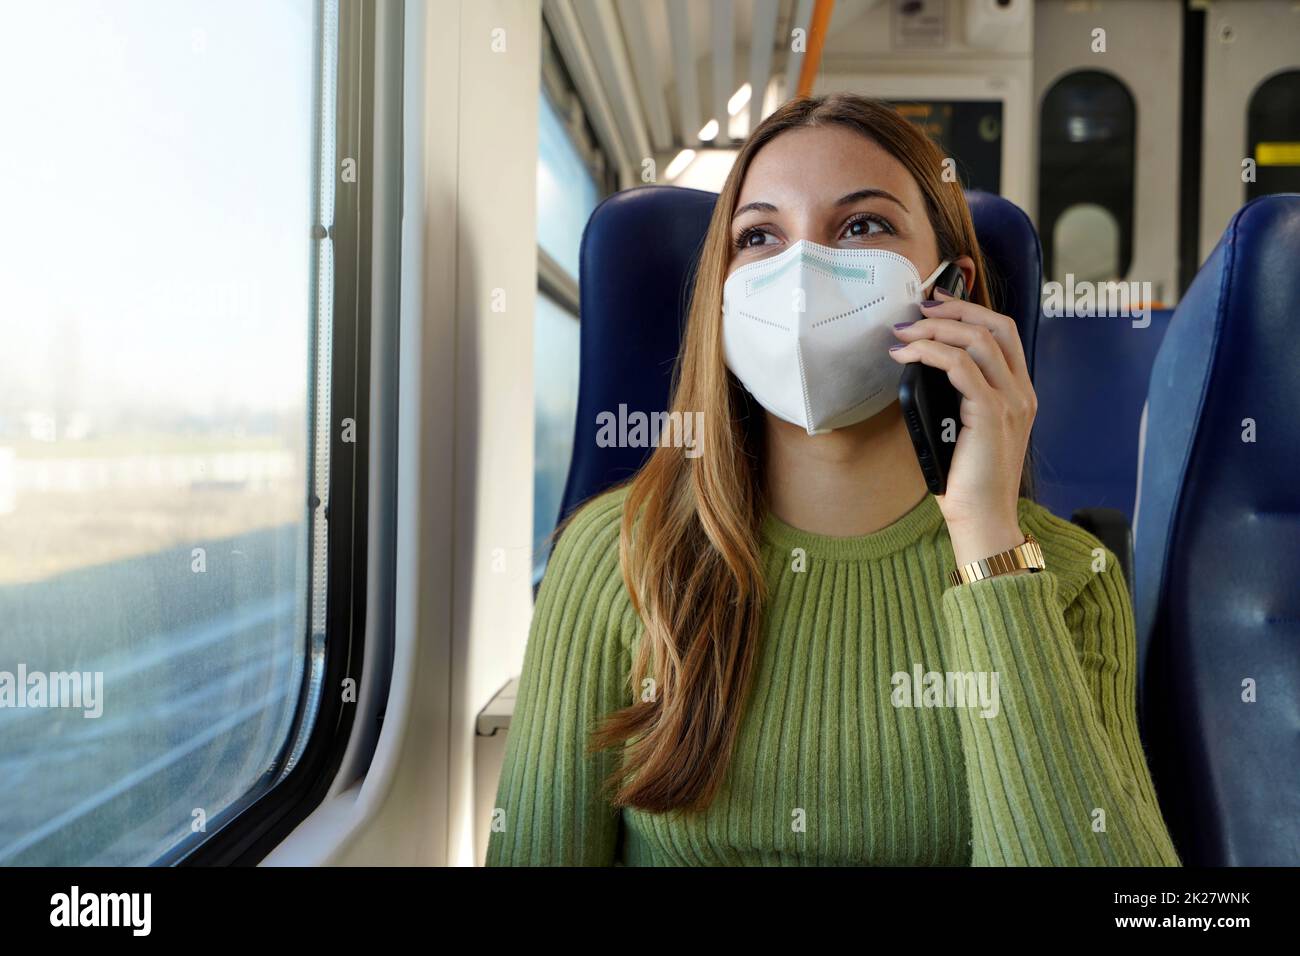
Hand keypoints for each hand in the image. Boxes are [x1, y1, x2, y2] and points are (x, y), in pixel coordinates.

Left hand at [888, 288, 1036, 565]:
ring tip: (904, 333)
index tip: (937, 304)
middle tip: (919, 309)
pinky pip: (959, 366)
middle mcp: (1022, 393)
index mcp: (1020, 394)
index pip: (1004, 334)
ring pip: (977, 341)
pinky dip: (930, 353)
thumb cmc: (967, 480)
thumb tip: (923, 366)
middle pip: (997, 326)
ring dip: (936, 329)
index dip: (971, 312)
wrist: (983, 518)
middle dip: (956, 310)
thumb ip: (959, 398)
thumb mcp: (965, 429)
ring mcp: (1011, 401)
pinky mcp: (991, 413)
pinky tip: (907, 355)